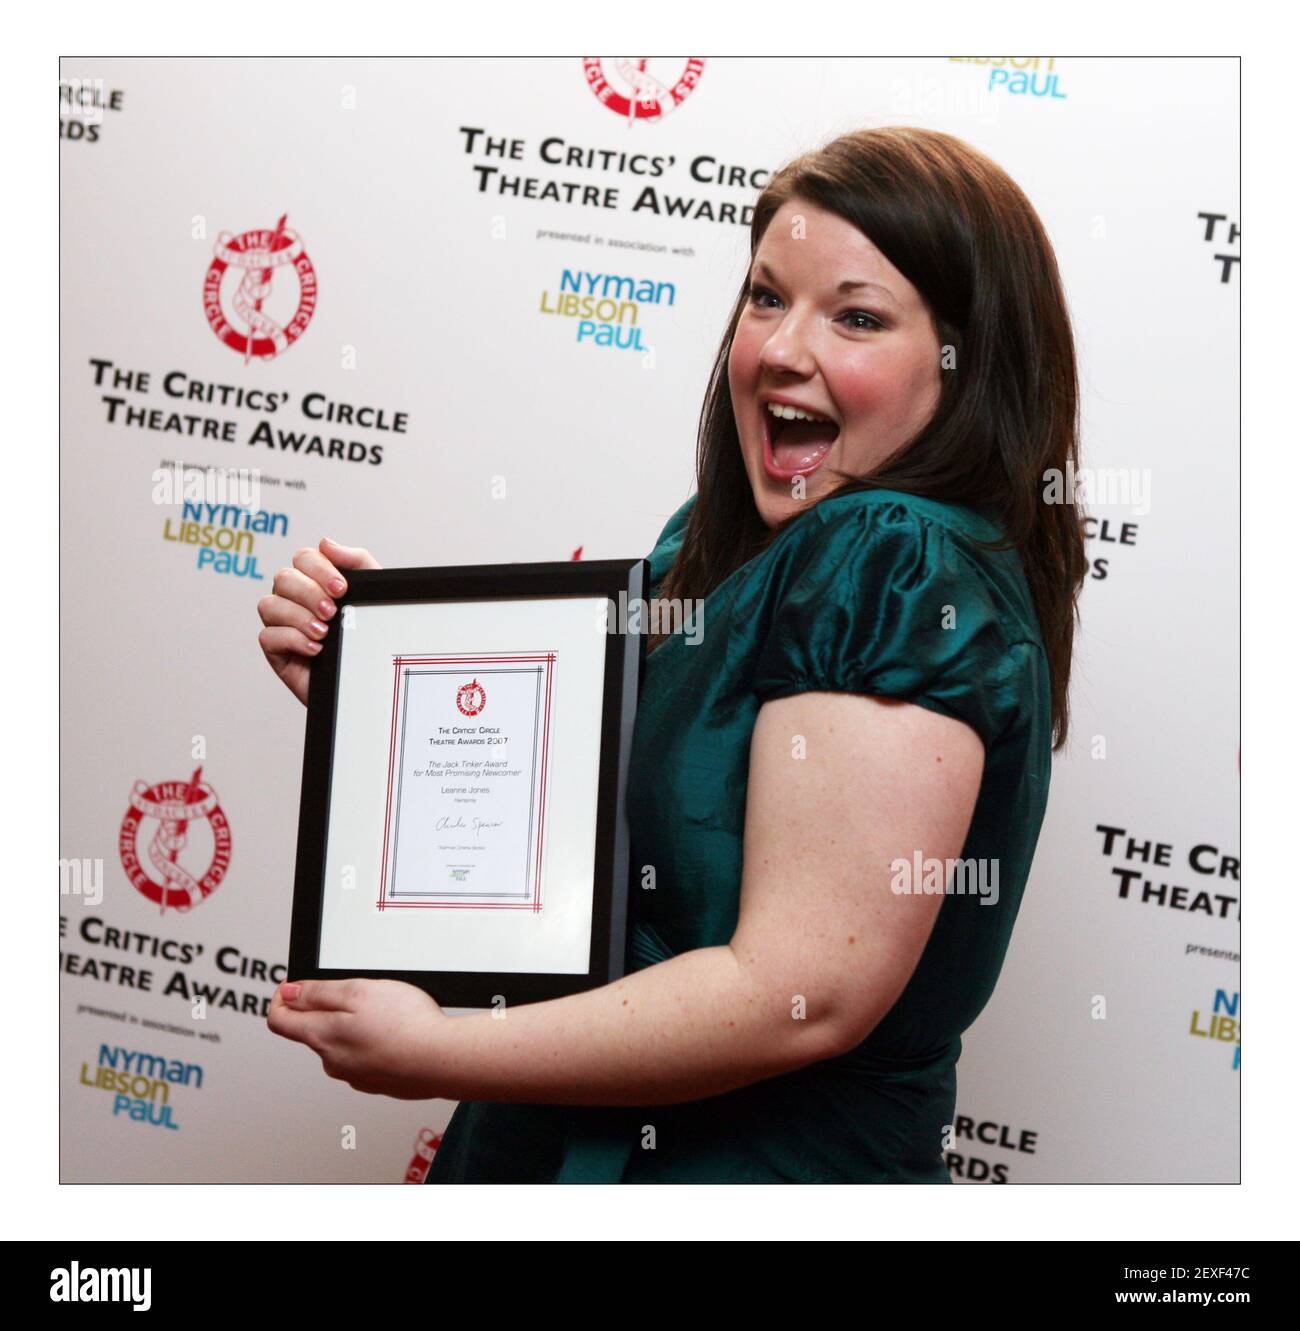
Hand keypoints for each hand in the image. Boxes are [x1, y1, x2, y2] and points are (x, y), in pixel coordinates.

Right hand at [257, 537, 381, 704]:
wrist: (371, 678)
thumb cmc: (370, 634)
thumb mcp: (372, 595)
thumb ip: (356, 561)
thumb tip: (325, 543)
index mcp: (316, 581)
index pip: (304, 559)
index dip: (319, 569)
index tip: (342, 589)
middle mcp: (295, 599)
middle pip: (283, 578)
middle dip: (309, 593)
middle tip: (332, 612)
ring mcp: (283, 624)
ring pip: (269, 605)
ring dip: (298, 616)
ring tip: (325, 632)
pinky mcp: (277, 652)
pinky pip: (268, 636)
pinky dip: (292, 639)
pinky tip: (316, 649)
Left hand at [267, 978, 446, 1099]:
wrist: (443, 1059)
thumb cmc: (405, 1025)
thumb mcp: (357, 991)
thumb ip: (317, 992)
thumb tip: (288, 994)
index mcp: (321, 1036)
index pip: (279, 1020)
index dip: (282, 997)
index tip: (296, 984)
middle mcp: (332, 1061)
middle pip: (312, 1031)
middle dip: (326, 1008)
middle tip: (357, 991)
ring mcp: (355, 1075)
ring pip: (341, 1044)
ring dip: (354, 1026)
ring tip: (385, 1011)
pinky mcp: (378, 1081)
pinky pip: (365, 1057)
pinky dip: (374, 1042)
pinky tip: (396, 1032)